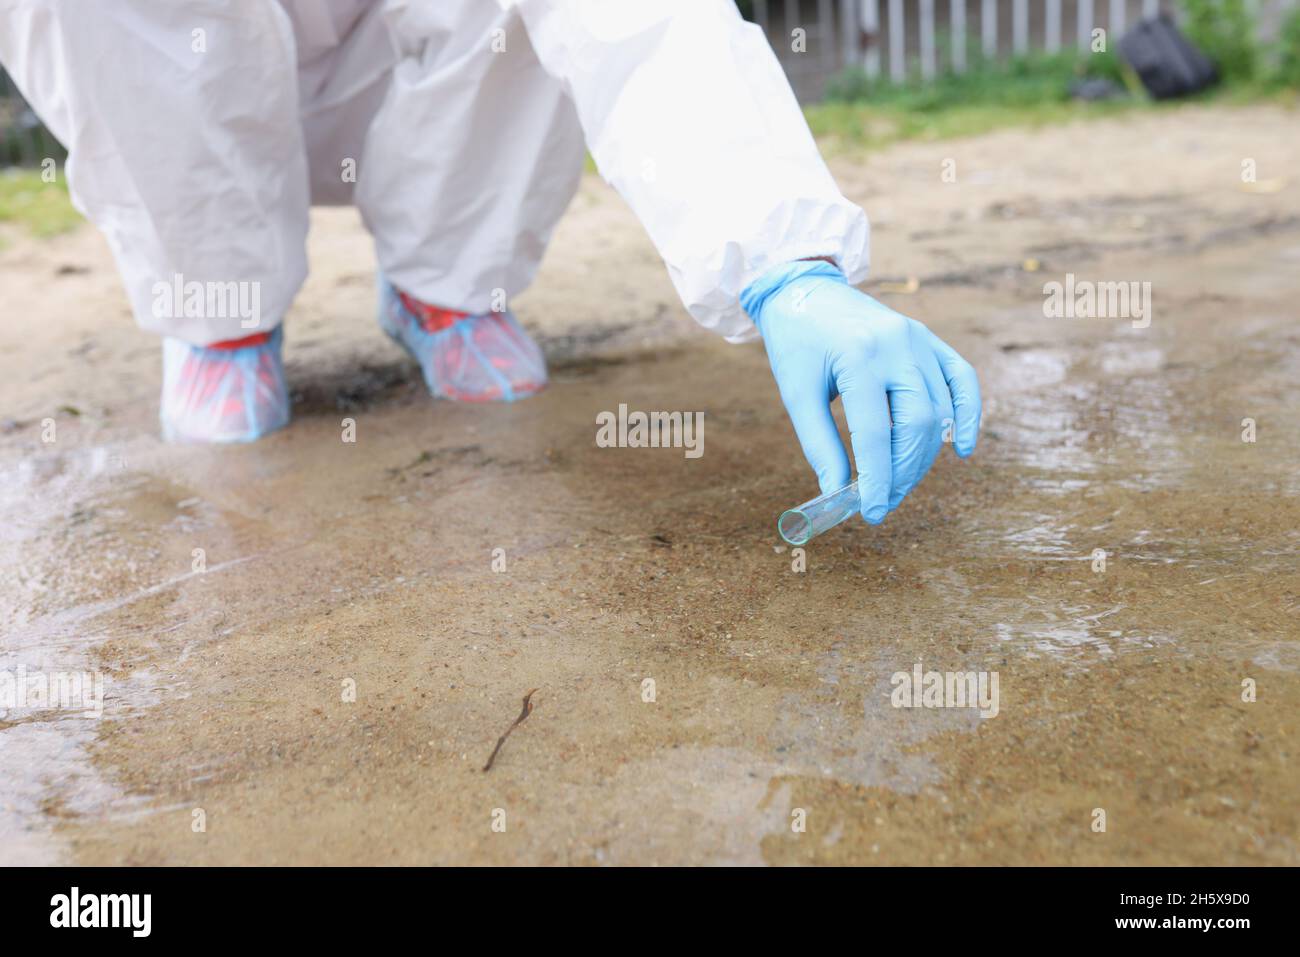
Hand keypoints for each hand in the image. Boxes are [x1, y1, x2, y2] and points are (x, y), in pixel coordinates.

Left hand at [741, 260, 980, 523]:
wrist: (805, 290)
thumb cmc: (796, 343)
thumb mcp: (797, 393)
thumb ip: (819, 444)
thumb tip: (837, 492)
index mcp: (858, 356)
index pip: (875, 433)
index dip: (877, 478)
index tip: (871, 511)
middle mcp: (896, 345)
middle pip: (917, 425)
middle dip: (903, 472)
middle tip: (884, 502)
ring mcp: (919, 339)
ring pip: (940, 410)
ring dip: (925, 456)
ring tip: (901, 484)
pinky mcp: (929, 338)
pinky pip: (962, 379)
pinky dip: (969, 415)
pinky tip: (963, 450)